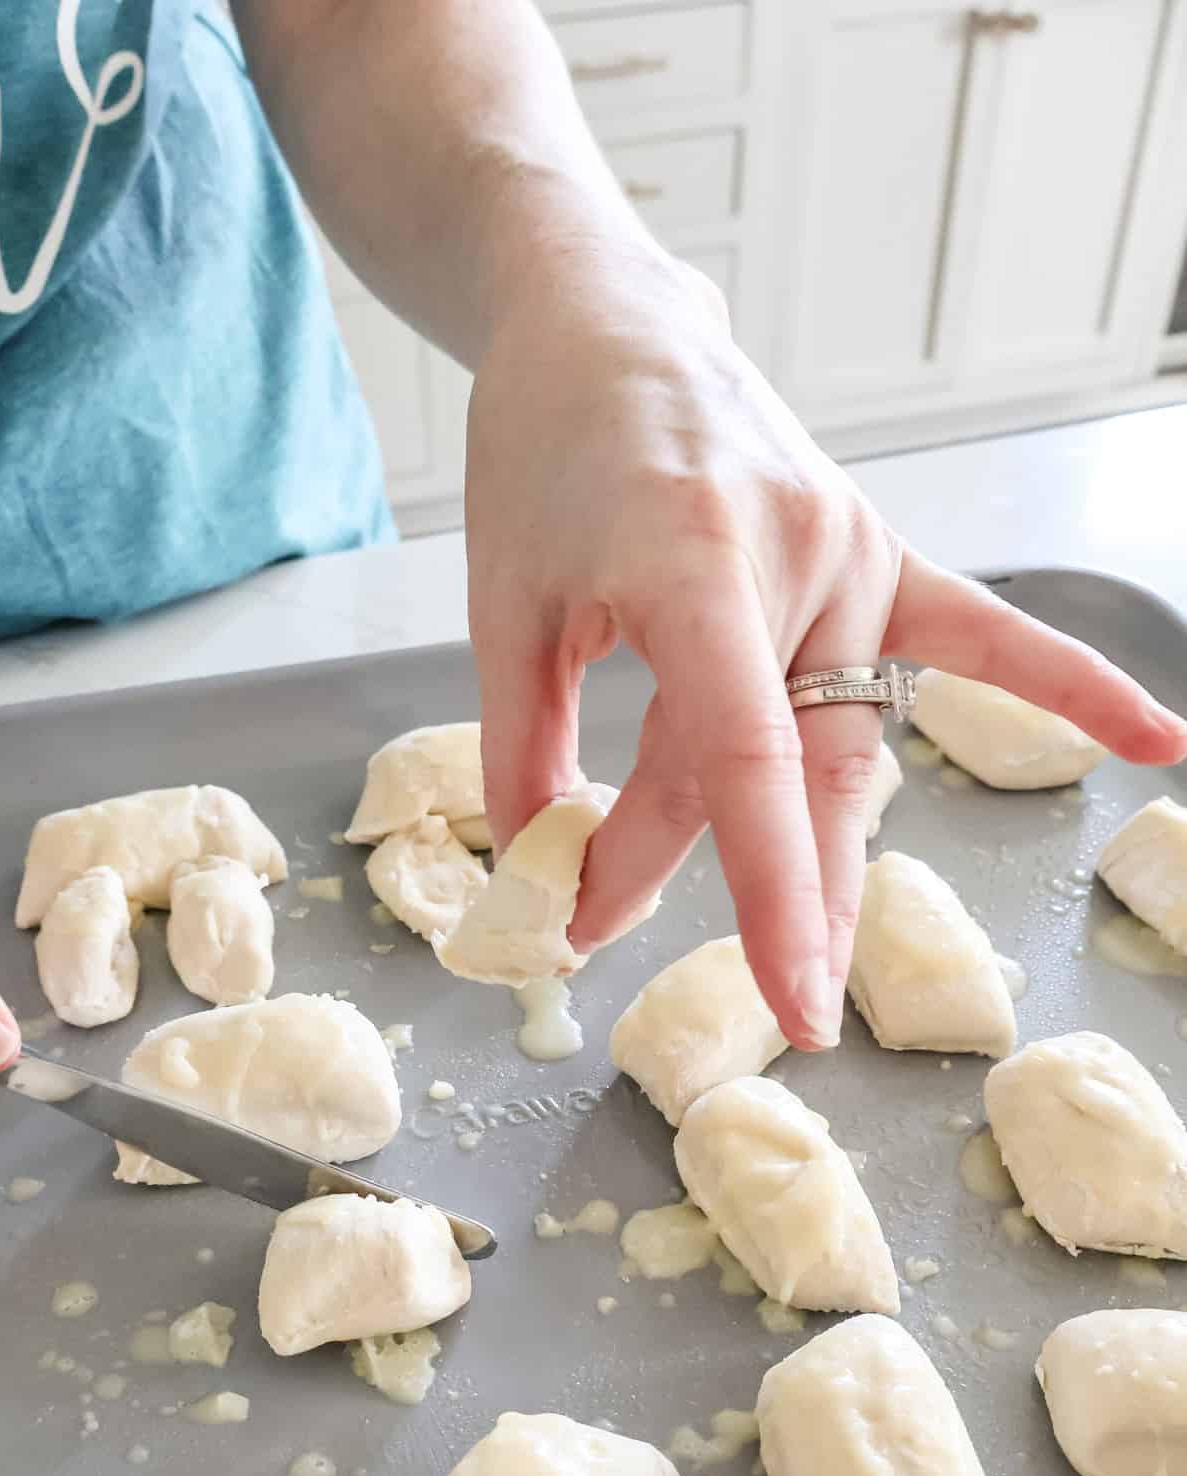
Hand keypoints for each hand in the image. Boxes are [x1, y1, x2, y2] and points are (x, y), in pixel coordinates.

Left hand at [466, 244, 1186, 1048]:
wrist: (601, 323)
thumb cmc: (542, 454)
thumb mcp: (503, 610)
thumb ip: (528, 753)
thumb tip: (550, 880)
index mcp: (695, 560)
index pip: (750, 761)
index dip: (771, 893)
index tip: (789, 1001)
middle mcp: (802, 556)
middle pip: (791, 772)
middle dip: (746, 888)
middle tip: (690, 968)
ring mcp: (855, 553)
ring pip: (843, 743)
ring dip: (808, 847)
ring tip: (800, 954)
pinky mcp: (878, 551)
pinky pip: (981, 633)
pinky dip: (1066, 686)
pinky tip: (1156, 738)